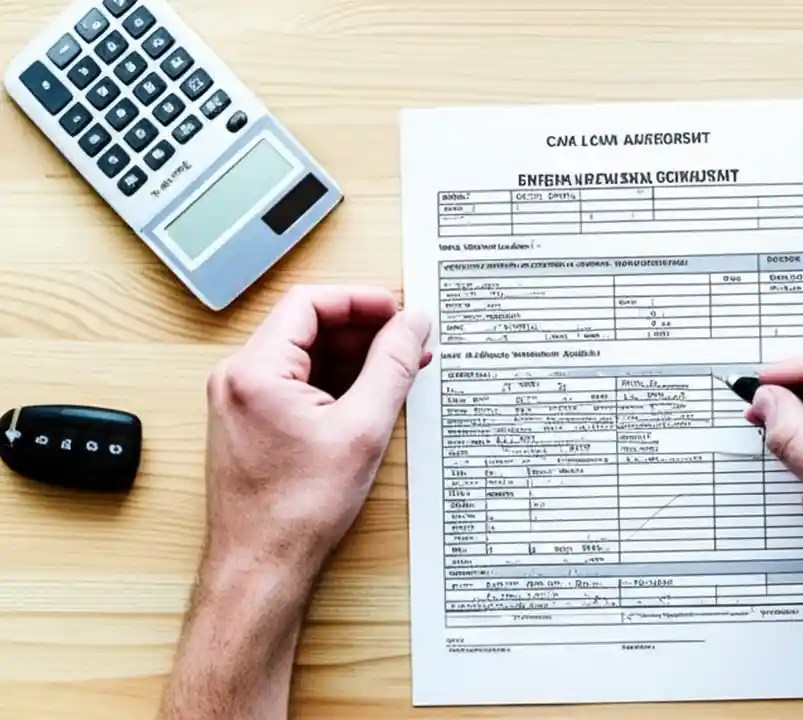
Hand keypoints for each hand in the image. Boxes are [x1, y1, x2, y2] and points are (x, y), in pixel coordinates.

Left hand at [202, 286, 433, 577]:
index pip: (310, 304)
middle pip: (307, 327)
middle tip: (409, 342)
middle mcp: (238, 379)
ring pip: (304, 356)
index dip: (361, 300)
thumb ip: (392, 366)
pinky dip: (336, 382)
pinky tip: (372, 395)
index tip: (399, 312)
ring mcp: (241, 402)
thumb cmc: (297, 510)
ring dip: (353, 357)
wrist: (261, 566)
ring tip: (400, 370)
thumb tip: (413, 324)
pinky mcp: (251, 423)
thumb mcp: (363, 428)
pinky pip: (297, 384)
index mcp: (255, 371)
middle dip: (363, 330)